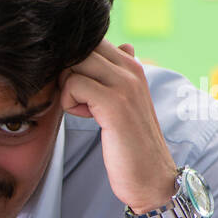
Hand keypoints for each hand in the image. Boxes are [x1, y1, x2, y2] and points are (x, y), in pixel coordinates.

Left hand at [58, 40, 178, 212]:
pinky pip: (73, 84)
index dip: (72, 62)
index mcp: (131, 65)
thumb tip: (123, 46)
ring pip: (74, 63)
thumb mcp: (124, 104)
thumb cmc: (130, 144)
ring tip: (83, 109)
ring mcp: (124, 84)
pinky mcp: (114, 104)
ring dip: (67, 87)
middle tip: (75, 98)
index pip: (89, 40)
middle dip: (66, 72)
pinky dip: (69, 102)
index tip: (77, 87)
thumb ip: (117, 75)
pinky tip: (85, 117)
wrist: (151, 177)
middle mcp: (130, 68)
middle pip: (79, 47)